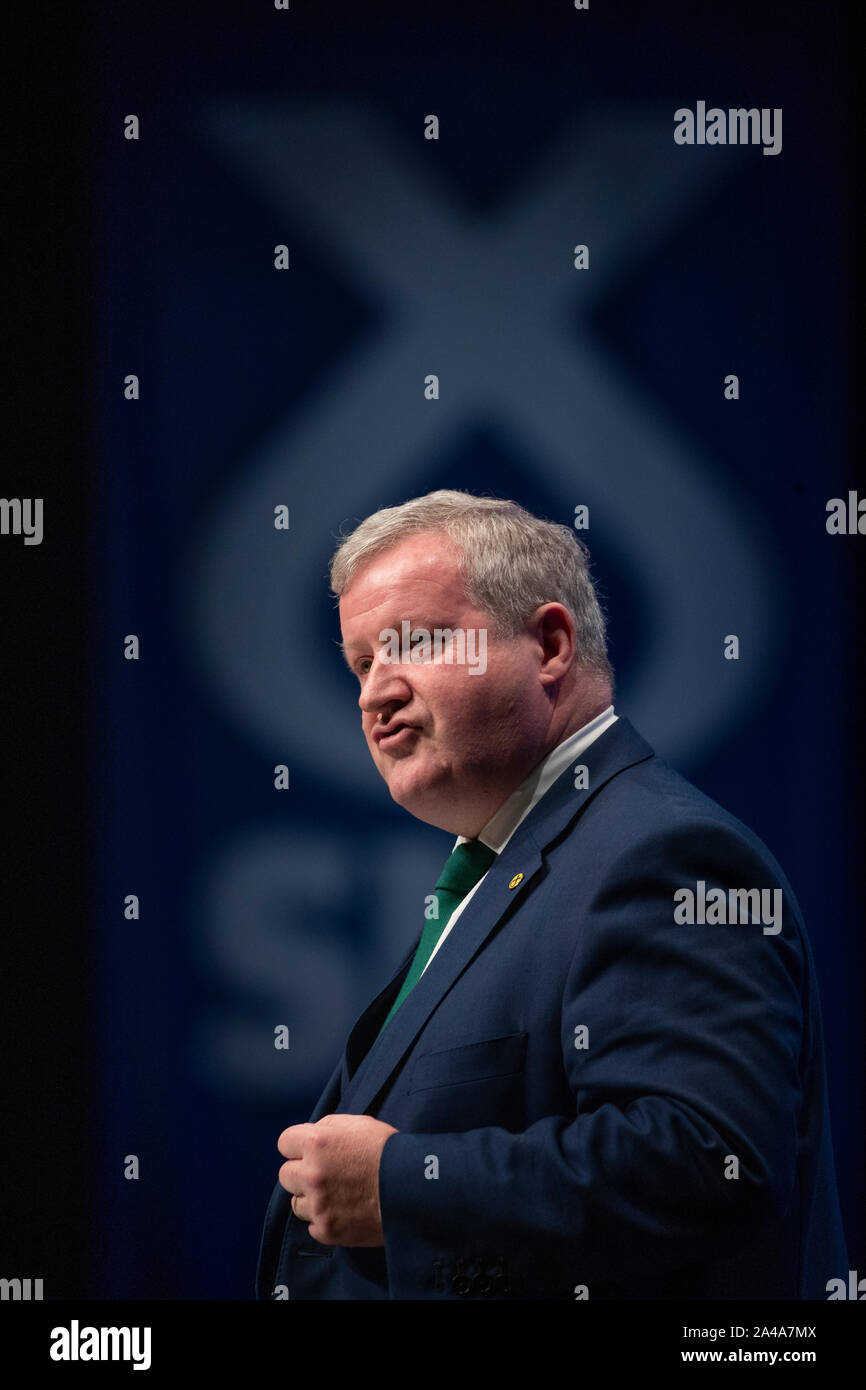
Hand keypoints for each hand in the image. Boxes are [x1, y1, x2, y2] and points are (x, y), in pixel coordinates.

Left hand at [277, 1113, 397, 1246]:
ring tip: (336, 1195)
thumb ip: (329, 1127)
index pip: (284, 1143)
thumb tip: (312, 1134)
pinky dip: (324, 1220)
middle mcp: (312, 1174)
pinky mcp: (327, 1230)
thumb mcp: (359, 1124)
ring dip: (311, 1199)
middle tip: (325, 1174)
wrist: (412, 1188)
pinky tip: (343, 1211)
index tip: (308, 1152)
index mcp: (317, 1143)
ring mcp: (318, 1205)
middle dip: (302, 1173)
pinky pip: (312, 1225)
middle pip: (286, 1174)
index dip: (298, 1146)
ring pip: (296, 1203)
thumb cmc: (388, 1152)